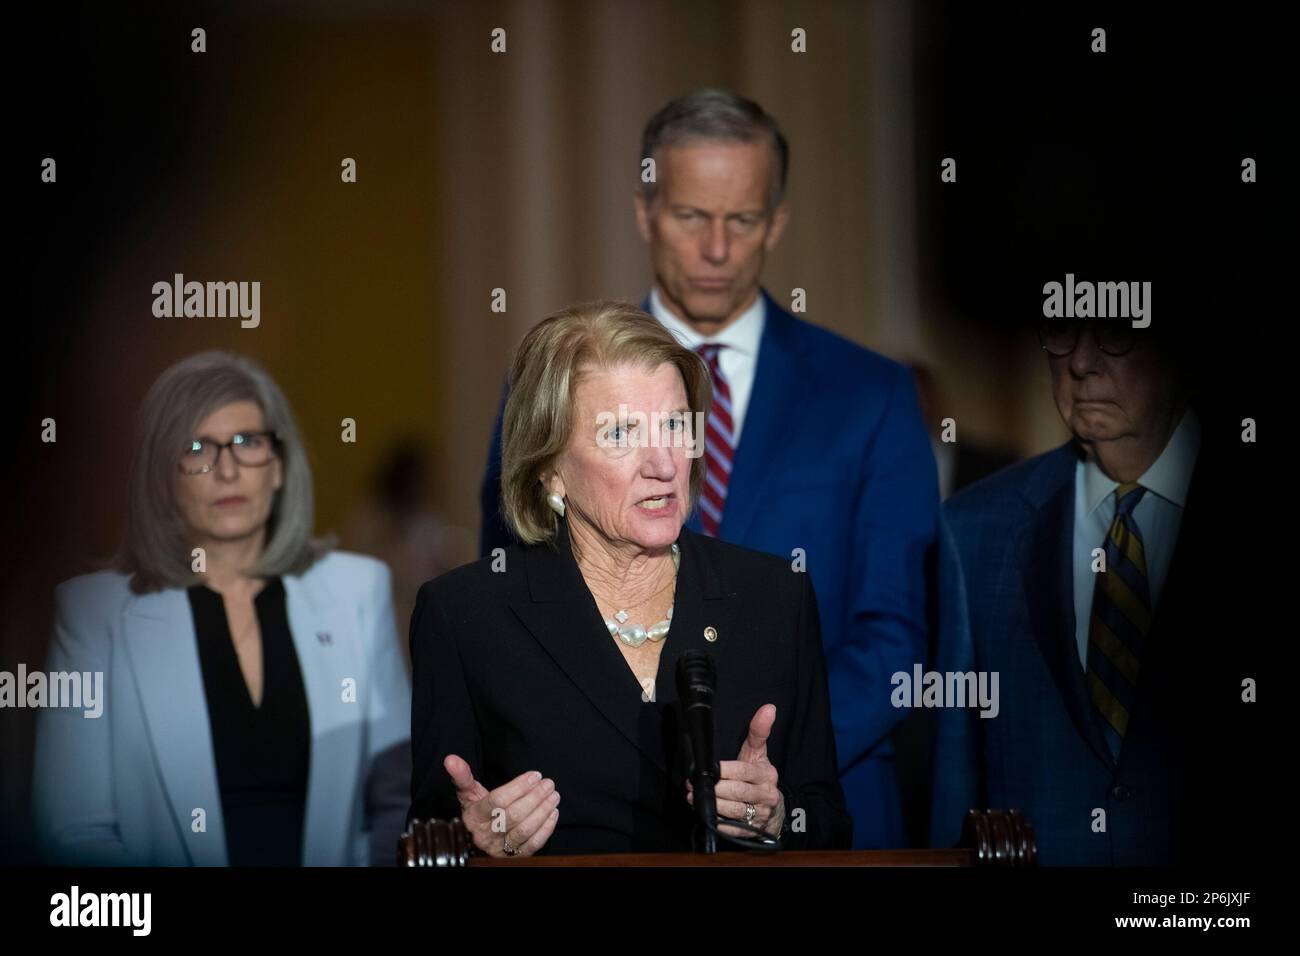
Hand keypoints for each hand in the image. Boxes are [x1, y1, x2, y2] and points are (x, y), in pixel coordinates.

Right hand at [445, 754, 560, 856]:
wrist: (478, 839)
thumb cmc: (477, 811)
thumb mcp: (468, 793)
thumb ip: (462, 776)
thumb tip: (450, 758)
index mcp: (474, 816)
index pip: (497, 801)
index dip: (518, 787)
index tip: (534, 775)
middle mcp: (485, 835)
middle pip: (513, 815)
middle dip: (534, 797)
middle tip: (548, 783)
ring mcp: (500, 848)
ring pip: (524, 830)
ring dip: (543, 811)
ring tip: (554, 795)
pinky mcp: (514, 857)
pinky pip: (533, 844)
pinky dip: (546, 829)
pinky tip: (553, 813)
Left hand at [686, 703, 784, 837]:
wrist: (773, 810)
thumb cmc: (759, 777)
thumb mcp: (758, 754)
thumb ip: (759, 731)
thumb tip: (768, 708)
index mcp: (766, 774)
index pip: (744, 771)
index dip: (725, 770)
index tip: (709, 768)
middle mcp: (766, 794)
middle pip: (737, 792)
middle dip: (713, 788)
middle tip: (693, 783)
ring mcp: (760, 814)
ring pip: (734, 810)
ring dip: (711, 804)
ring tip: (693, 796)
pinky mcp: (752, 829)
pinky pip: (733, 827)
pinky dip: (719, 822)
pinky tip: (706, 814)